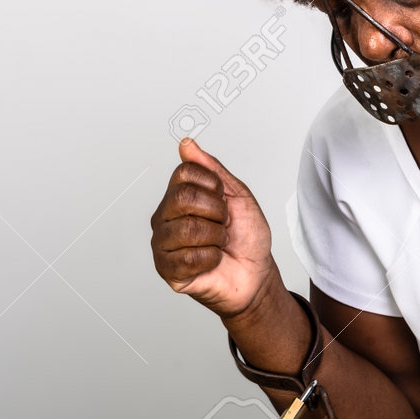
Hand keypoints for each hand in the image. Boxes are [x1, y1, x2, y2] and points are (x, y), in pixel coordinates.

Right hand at [150, 138, 276, 319]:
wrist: (255, 274)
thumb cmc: (246, 236)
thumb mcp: (238, 195)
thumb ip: (212, 169)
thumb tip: (187, 144)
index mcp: (179, 195)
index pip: (185, 172)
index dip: (214, 186)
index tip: (223, 200)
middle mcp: (165, 216)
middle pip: (183, 197)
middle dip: (216, 211)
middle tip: (223, 223)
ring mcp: (163, 243)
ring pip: (187, 228)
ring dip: (216, 237)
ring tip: (218, 243)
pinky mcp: (167, 269)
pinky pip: (189, 257)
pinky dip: (211, 259)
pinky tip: (212, 260)